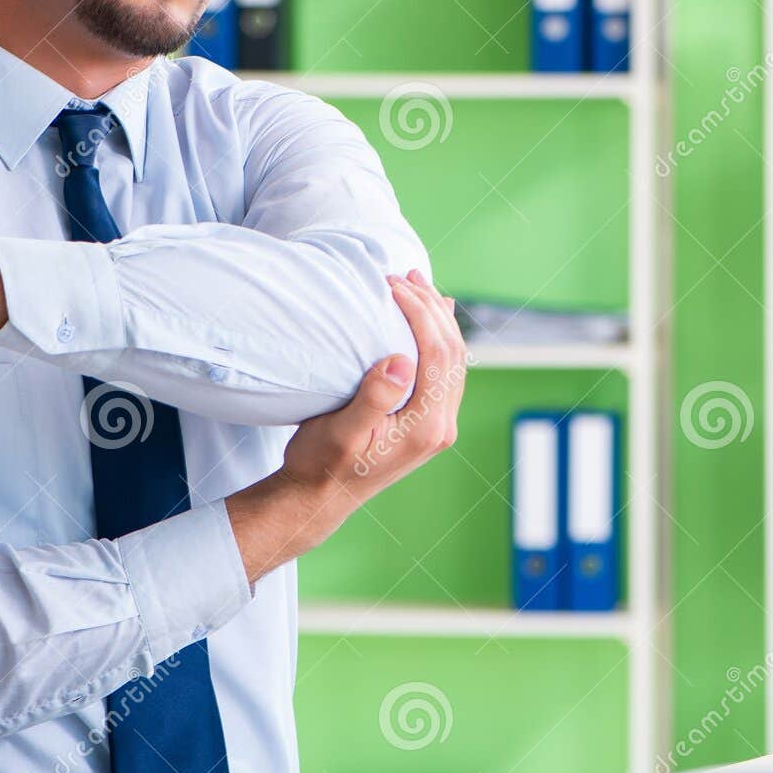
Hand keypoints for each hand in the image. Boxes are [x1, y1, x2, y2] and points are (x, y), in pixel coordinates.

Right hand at [225, 269, 466, 582]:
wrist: (318, 498)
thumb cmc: (321, 464)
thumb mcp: (341, 431)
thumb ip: (374, 398)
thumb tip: (402, 360)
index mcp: (426, 426)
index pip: (437, 355)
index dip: (419, 312)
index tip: (391, 285)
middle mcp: (441, 426)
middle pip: (453, 352)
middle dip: (431, 307)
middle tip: (405, 275)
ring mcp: (437, 424)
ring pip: (454, 359)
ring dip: (438, 318)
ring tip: (417, 284)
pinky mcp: (427, 421)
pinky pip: (444, 371)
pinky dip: (437, 337)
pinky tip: (430, 317)